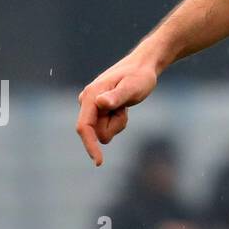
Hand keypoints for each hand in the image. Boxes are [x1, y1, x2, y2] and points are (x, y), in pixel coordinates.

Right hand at [75, 45, 161, 165]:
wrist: (143, 66)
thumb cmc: (140, 75)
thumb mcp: (133, 87)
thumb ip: (117, 96)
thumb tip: (100, 103)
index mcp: (91, 95)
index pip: (84, 127)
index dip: (90, 145)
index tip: (99, 162)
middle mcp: (87, 101)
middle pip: (96, 132)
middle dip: (114, 126)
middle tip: (126, 109)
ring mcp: (91, 106)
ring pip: (101, 131)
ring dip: (116, 123)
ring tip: (125, 106)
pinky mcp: (97, 109)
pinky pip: (106, 126)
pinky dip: (117, 121)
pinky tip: (123, 107)